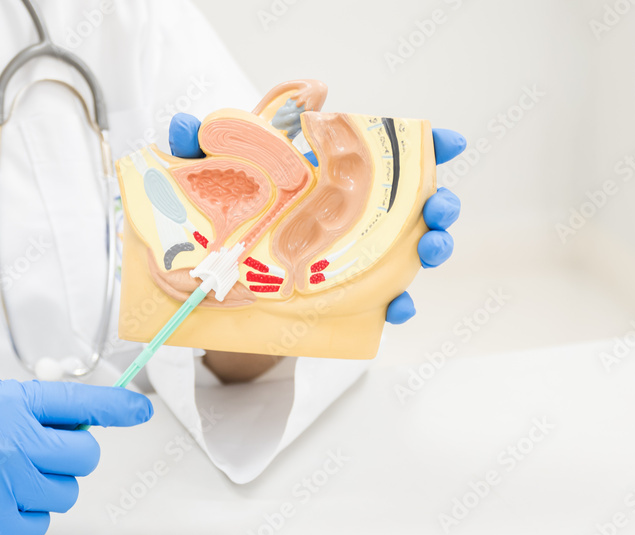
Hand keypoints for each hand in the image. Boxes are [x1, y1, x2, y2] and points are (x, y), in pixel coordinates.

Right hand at [0, 374, 152, 534]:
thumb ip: (28, 404)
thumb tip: (73, 418)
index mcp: (13, 404)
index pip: (80, 403)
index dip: (117, 407)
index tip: (139, 410)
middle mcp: (14, 442)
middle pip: (85, 455)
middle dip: (73, 453)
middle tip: (44, 450)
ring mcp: (4, 484)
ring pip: (66, 492)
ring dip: (49, 484)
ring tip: (11, 474)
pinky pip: (39, 524)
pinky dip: (28, 514)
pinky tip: (2, 497)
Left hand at [168, 114, 465, 324]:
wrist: (214, 284)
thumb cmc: (226, 215)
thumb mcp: (208, 177)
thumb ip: (196, 146)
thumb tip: (185, 126)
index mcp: (336, 173)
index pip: (393, 152)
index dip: (428, 146)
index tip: (449, 143)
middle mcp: (356, 214)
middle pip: (417, 203)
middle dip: (442, 201)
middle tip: (438, 207)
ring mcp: (356, 256)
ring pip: (412, 251)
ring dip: (433, 247)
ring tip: (429, 248)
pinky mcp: (347, 299)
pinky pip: (383, 304)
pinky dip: (398, 306)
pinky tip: (397, 308)